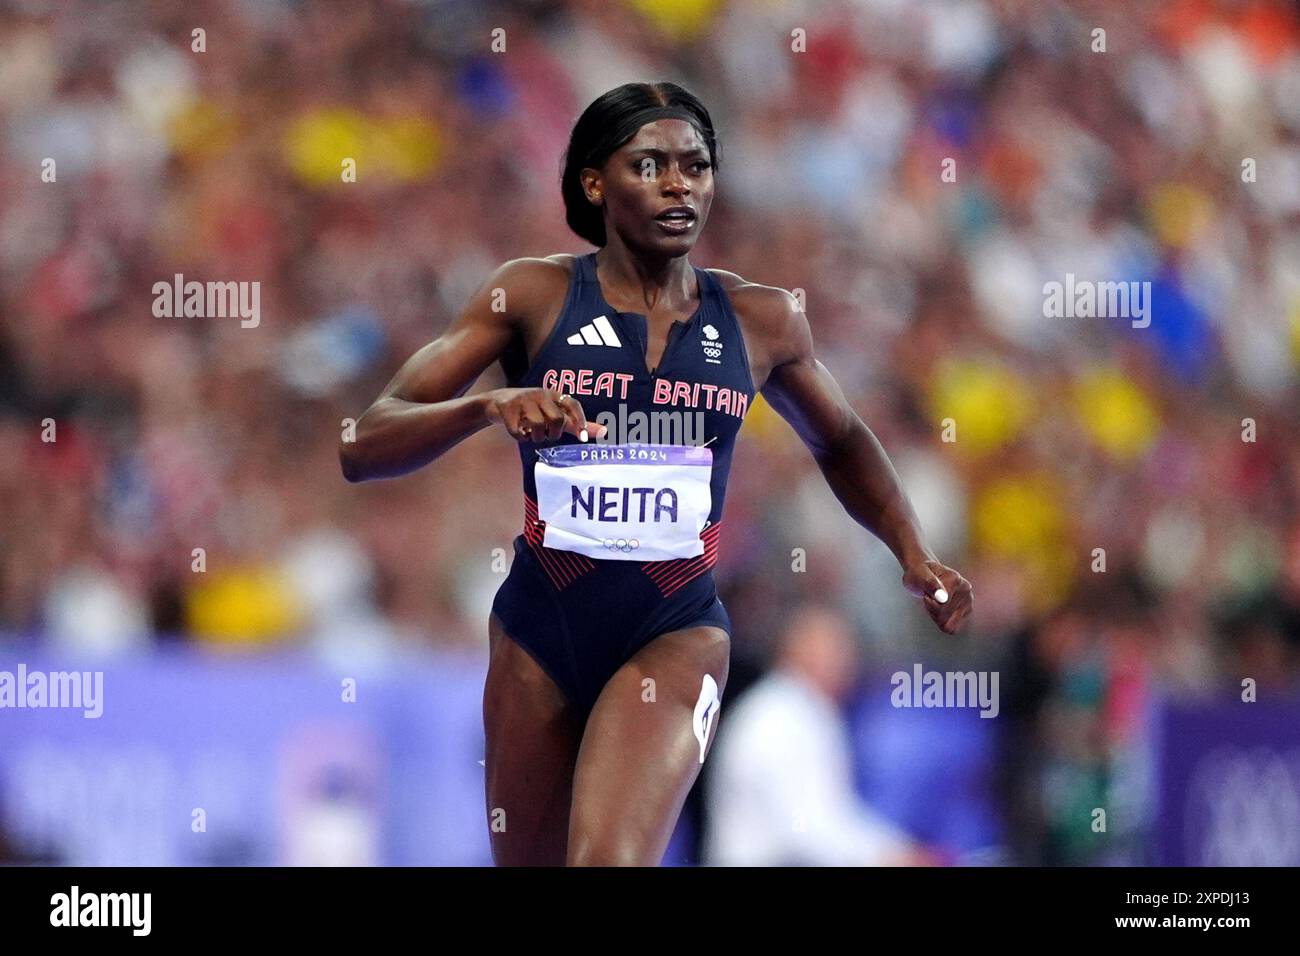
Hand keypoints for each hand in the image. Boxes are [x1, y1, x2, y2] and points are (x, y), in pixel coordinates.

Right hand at [485, 388, 607, 442]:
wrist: (496, 401)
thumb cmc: (531, 410)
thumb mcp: (553, 412)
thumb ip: (576, 424)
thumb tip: (606, 432)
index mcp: (554, 394)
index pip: (573, 404)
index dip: (580, 421)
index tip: (584, 438)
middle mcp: (540, 394)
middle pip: (556, 419)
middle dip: (553, 433)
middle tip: (547, 434)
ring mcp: (523, 400)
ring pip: (538, 426)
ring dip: (536, 437)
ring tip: (532, 434)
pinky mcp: (507, 408)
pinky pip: (518, 431)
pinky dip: (521, 437)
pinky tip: (520, 433)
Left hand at [901, 559, 972, 634]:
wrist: (924, 573)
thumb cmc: (919, 573)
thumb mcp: (918, 575)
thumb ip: (930, 583)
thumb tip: (942, 596)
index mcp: (955, 579)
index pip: (941, 606)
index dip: (929, 603)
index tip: (926, 593)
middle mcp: (966, 589)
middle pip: (944, 616)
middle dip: (932, 609)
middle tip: (929, 596)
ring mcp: (968, 601)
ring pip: (948, 624)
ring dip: (936, 616)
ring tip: (934, 601)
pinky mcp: (967, 611)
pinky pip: (951, 628)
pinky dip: (942, 622)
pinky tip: (939, 610)